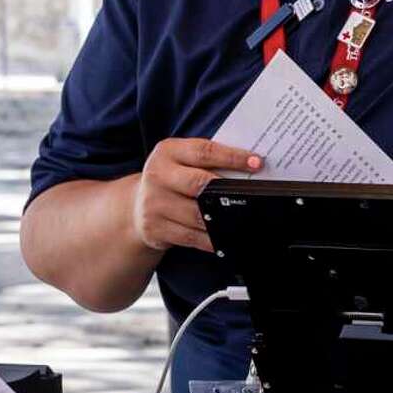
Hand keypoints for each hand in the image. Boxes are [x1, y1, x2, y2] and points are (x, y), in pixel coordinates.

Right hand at [130, 137, 259, 253]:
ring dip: (223, 219)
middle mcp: (158, 176)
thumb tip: (251, 166)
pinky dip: (212, 240)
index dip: (232, 157)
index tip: (257, 163)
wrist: (136, 207)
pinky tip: (225, 237)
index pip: (204, 152)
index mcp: (167, 152)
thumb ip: (209, 161)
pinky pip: (191, 237)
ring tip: (245, 218)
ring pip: (197, 215)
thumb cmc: (172, 180)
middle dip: (227, 190)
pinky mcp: (155, 229)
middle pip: (198, 184)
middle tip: (252, 194)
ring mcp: (154, 204)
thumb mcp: (182, 162)